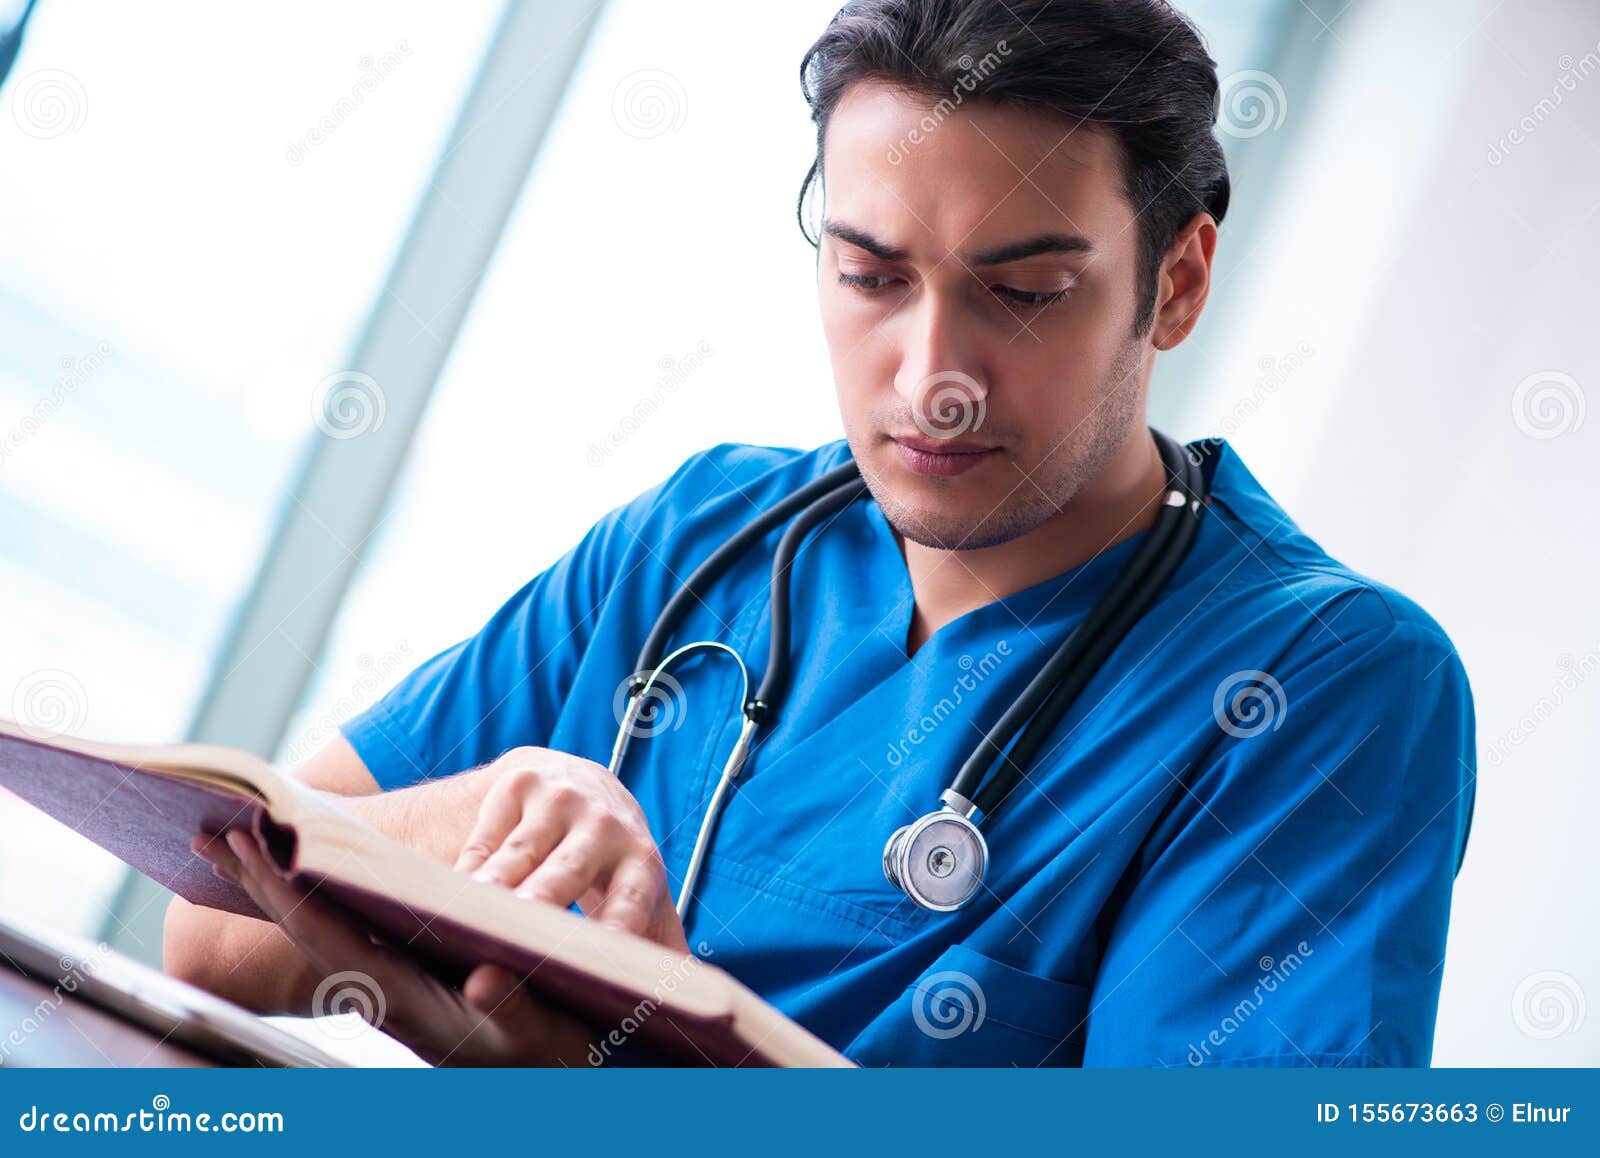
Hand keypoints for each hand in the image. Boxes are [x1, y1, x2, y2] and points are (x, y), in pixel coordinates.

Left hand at [194, 829, 595, 1066]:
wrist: (547, 1076)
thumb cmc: (545, 1052)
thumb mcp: (540, 1035)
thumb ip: (512, 1012)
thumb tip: (485, 981)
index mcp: (404, 1000)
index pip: (330, 939)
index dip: (287, 892)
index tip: (251, 848)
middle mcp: (381, 992)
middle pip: (304, 929)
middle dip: (257, 883)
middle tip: (210, 837)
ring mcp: (386, 984)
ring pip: (316, 928)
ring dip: (276, 887)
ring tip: (242, 845)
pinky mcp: (399, 975)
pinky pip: (342, 927)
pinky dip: (313, 894)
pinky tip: (305, 873)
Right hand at [453, 747, 686, 951]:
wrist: (575, 780)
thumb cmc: (610, 859)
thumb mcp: (642, 892)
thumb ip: (660, 942)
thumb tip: (694, 1002)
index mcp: (641, 860)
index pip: (630, 902)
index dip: (617, 932)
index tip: (601, 966)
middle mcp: (604, 825)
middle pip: (566, 876)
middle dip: (543, 905)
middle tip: (519, 945)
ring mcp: (560, 799)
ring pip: (520, 854)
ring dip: (495, 886)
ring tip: (470, 921)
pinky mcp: (519, 781)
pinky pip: (486, 836)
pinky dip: (465, 868)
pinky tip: (445, 896)